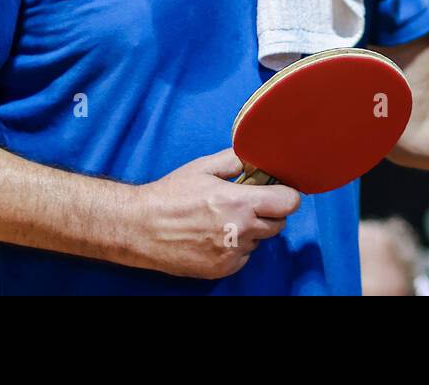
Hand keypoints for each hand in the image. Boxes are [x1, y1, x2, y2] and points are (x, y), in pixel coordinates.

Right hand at [125, 148, 300, 278]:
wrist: (140, 228)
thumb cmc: (169, 196)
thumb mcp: (202, 167)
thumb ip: (235, 161)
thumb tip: (254, 159)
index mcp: (239, 202)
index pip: (289, 203)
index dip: (287, 196)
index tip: (279, 192)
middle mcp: (240, 230)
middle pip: (278, 224)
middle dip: (269, 213)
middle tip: (248, 204)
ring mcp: (232, 253)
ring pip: (260, 241)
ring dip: (251, 231)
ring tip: (224, 220)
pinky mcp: (221, 270)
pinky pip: (244, 257)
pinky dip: (237, 248)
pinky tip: (216, 236)